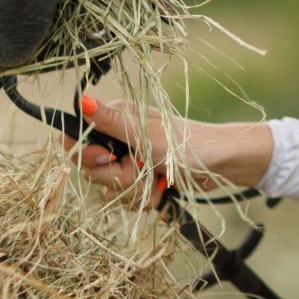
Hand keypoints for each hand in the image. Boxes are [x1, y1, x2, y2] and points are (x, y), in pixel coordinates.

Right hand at [62, 94, 273, 210]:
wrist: (221, 165)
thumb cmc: (186, 144)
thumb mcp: (144, 133)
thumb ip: (110, 121)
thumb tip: (81, 99)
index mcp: (117, 119)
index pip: (77, 140)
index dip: (86, 156)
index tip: (107, 158)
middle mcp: (120, 139)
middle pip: (92, 169)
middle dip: (117, 176)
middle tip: (142, 167)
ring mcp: (131, 161)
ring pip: (109, 188)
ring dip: (134, 190)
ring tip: (156, 179)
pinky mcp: (142, 181)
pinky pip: (127, 199)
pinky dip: (145, 198)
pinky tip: (162, 189)